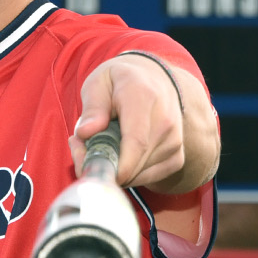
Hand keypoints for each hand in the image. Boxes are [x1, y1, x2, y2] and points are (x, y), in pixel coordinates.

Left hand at [68, 54, 188, 190]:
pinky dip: (130, 174)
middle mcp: (165, 122)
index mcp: (143, 97)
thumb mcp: (99, 83)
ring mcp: (174, 142)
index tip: (97, 172)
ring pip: (139, 174)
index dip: (118, 166)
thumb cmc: (121, 82)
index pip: (136, 141)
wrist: (154, 80)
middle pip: (135, 163)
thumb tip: (86, 132)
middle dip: (104, 166)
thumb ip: (92, 107)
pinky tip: (120, 155)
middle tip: (80, 149)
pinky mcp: (176, 158)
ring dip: (115, 169)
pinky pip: (149, 177)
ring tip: (101, 145)